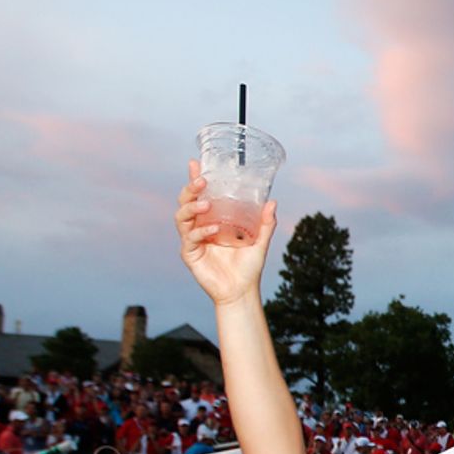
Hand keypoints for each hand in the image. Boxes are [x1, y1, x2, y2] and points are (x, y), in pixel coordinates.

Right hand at [175, 160, 276, 307]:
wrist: (242, 290)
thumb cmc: (248, 266)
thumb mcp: (260, 241)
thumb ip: (265, 223)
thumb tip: (272, 201)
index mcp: (212, 220)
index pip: (200, 195)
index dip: (195, 179)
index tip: (195, 162)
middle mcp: (199, 227)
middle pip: (185, 202)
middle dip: (190, 189)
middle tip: (202, 180)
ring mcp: (193, 240)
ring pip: (181, 217)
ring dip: (192, 207)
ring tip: (206, 204)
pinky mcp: (190, 254)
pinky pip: (191, 238)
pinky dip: (202, 232)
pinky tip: (214, 230)